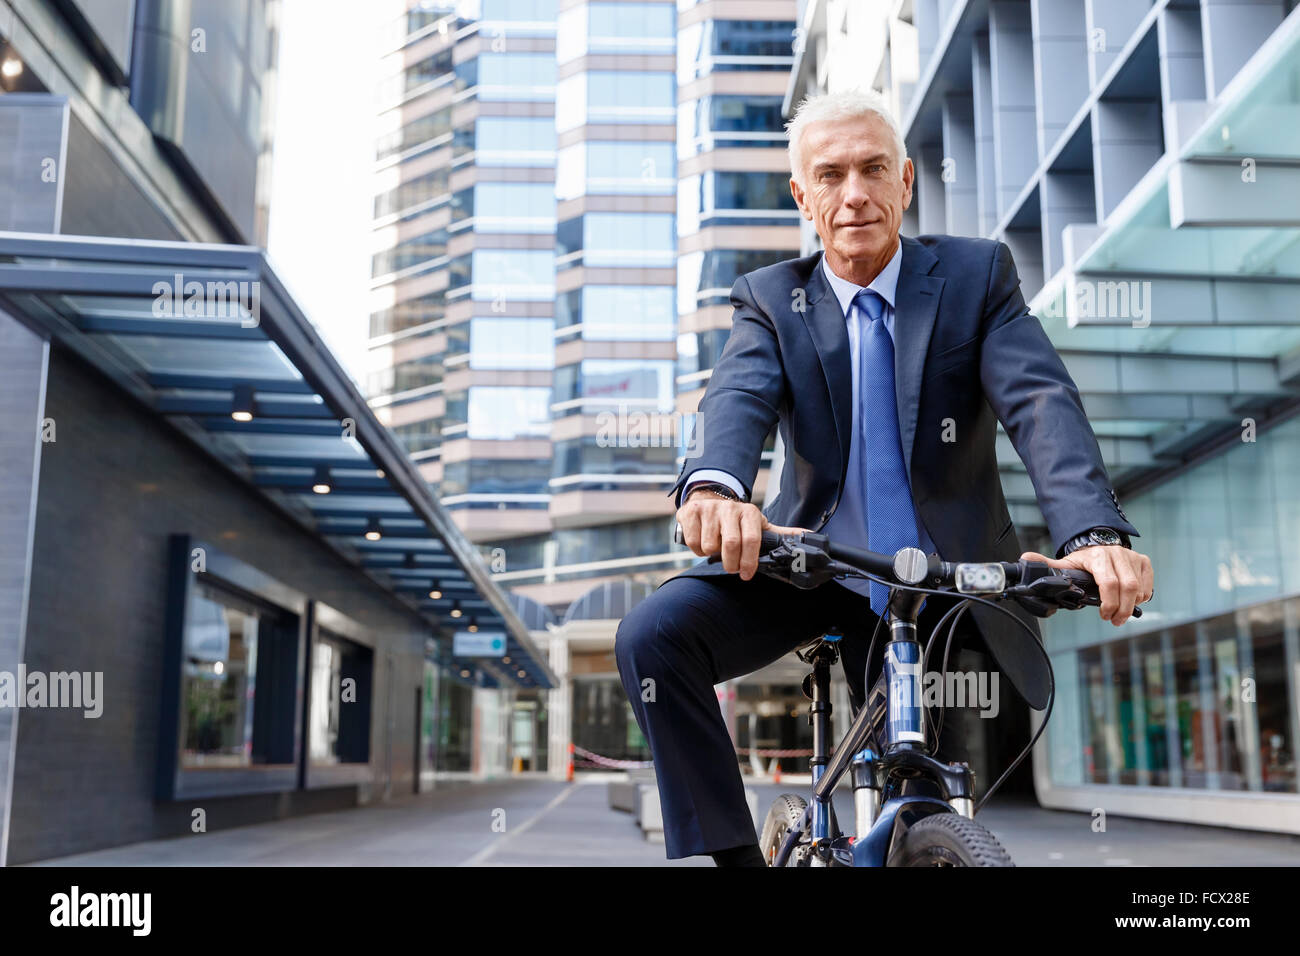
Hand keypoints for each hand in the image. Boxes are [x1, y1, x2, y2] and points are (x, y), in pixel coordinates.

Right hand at [677, 489, 805, 580]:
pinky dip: (696, 549)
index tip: (747, 574)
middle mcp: (730, 508)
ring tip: (715, 548)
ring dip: (711, 554)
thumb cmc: (736, 520)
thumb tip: (809, 536)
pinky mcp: (690, 511)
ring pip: (710, 546)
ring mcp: (709, 509)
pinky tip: (702, 542)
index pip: (752, 540)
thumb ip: (780, 534)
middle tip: (731, 567)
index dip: (749, 562)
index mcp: (749, 513)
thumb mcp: (759, 524)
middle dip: (731, 563)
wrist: (708, 498)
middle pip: (731, 544)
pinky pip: (693, 542)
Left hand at [1020, 546, 1152, 625]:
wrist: (1099, 543)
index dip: (1109, 602)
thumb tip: (1025, 560)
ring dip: (1131, 605)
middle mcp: (1118, 554)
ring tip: (1120, 613)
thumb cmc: (1083, 559)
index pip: (1109, 582)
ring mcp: (1133, 558)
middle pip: (1128, 587)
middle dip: (1122, 609)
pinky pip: (1148, 586)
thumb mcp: (1066, 563)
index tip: (1104, 615)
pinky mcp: (1144, 562)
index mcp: (1098, 556)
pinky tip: (1131, 602)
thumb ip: (1048, 566)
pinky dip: (1142, 598)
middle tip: (1115, 621)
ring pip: (1139, 588)